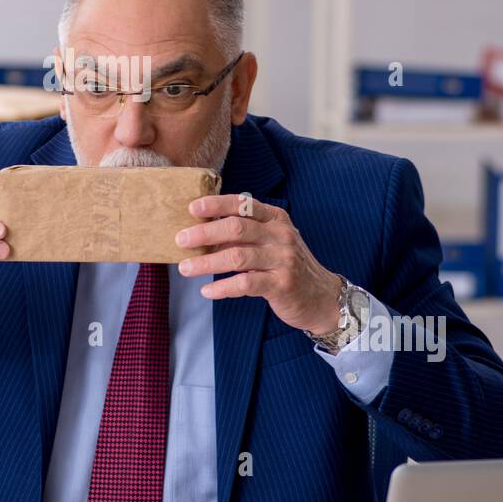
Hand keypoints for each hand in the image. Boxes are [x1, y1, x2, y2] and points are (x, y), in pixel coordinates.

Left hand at [175, 194, 341, 334]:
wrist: (322, 297)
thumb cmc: (287, 266)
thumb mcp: (271, 242)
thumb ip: (244, 234)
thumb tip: (203, 230)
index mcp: (275, 218)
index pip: (243, 204)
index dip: (216, 204)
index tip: (193, 208)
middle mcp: (280, 235)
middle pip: (237, 228)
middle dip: (204, 233)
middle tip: (180, 240)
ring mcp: (283, 259)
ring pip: (237, 256)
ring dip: (207, 262)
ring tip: (185, 268)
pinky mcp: (281, 284)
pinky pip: (245, 283)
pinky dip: (223, 287)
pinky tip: (207, 291)